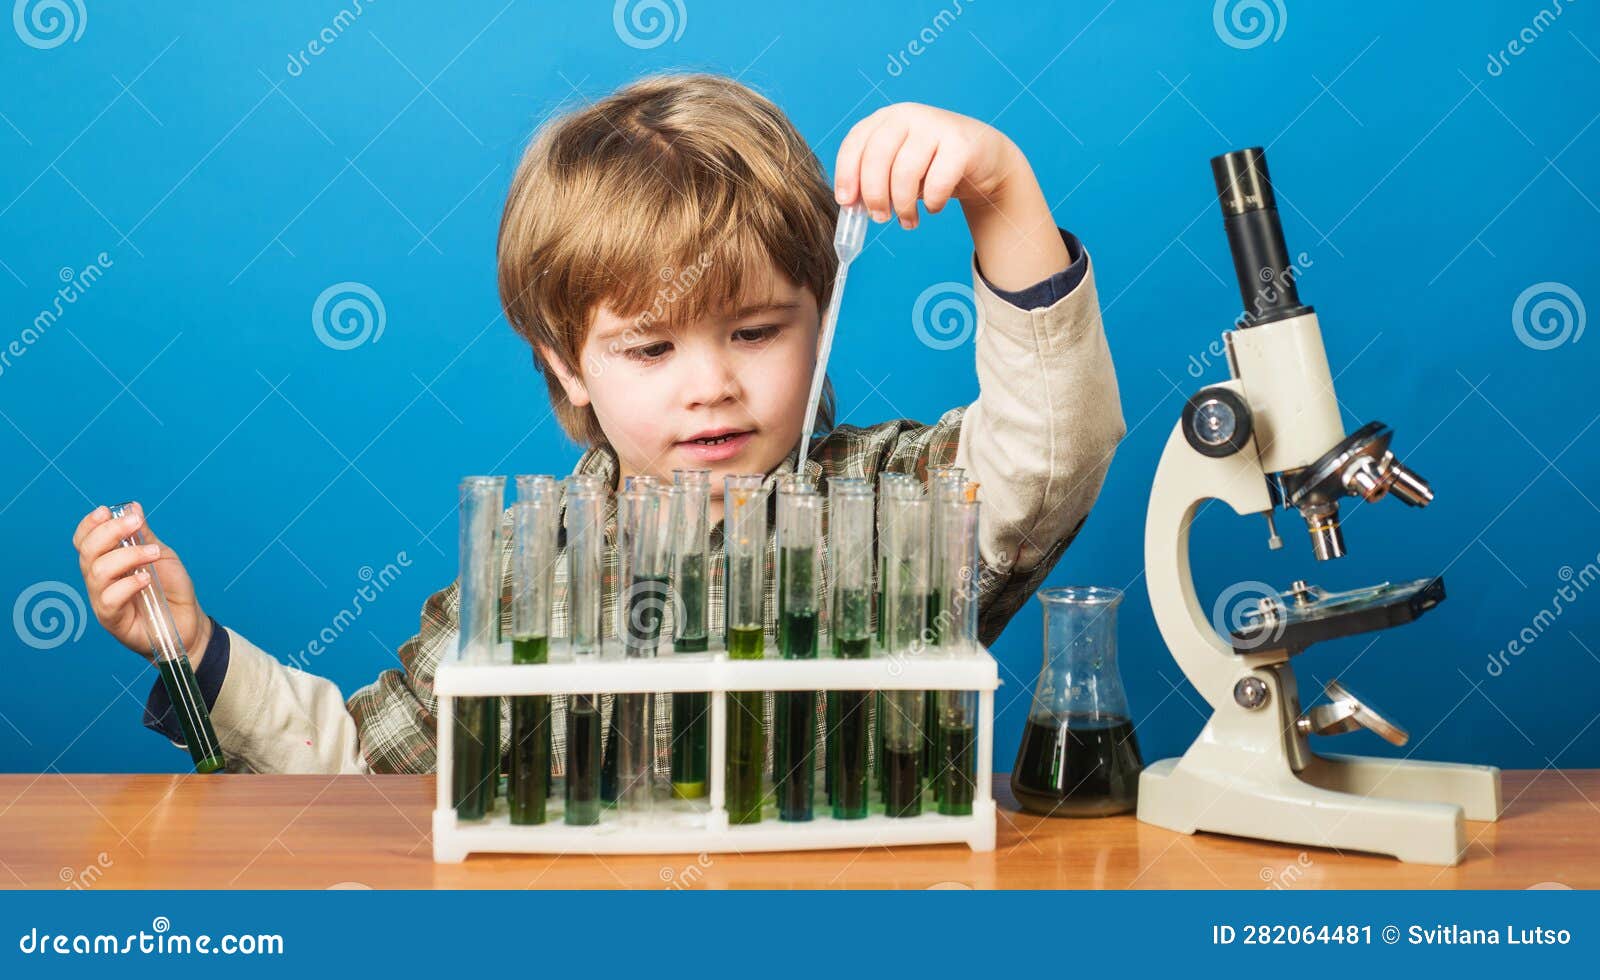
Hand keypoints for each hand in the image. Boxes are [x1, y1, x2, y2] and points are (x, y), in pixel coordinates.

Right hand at [73, 502, 211, 665]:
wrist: (189, 621)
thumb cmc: (171, 589)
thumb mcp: (160, 555)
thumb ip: (143, 535)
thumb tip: (132, 507)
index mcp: (107, 561)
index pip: (85, 541)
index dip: (90, 525)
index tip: (107, 511)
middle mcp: (99, 580)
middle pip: (88, 552)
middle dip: (110, 532)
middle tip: (135, 523)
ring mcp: (103, 600)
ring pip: (98, 572)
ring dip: (127, 556)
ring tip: (152, 554)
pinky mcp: (113, 620)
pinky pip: (110, 599)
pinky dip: (128, 584)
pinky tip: (146, 579)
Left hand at [833, 103, 1021, 228]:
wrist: (982, 160)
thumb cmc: (932, 167)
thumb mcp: (897, 169)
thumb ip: (873, 181)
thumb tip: (850, 206)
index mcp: (885, 119)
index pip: (855, 143)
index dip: (846, 174)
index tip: (846, 203)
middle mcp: (907, 115)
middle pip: (876, 157)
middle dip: (874, 194)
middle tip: (879, 218)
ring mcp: (935, 125)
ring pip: (905, 171)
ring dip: (903, 205)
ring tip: (908, 220)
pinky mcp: (961, 143)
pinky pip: (937, 180)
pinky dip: (932, 201)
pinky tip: (934, 207)